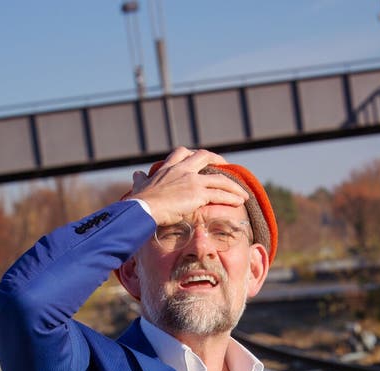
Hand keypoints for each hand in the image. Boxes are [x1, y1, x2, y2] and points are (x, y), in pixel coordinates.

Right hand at [122, 147, 247, 224]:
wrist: (144, 209)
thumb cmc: (141, 201)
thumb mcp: (140, 186)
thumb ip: (141, 179)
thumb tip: (136, 175)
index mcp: (169, 167)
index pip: (183, 152)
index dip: (194, 154)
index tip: (203, 160)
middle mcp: (183, 169)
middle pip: (205, 156)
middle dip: (218, 161)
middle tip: (227, 168)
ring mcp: (192, 180)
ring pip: (219, 179)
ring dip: (233, 186)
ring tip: (242, 194)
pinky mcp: (198, 193)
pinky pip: (220, 193)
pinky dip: (232, 197)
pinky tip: (239, 202)